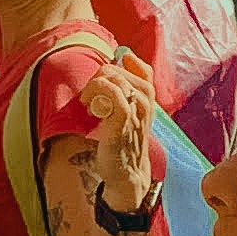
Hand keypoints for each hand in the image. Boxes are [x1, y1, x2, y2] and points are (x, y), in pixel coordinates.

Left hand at [86, 60, 161, 216]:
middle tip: (89, 95)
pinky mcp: (123, 123)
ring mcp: (137, 113)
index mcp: (149, 100)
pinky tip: (89, 107)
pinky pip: (114, 94)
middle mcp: (147, 103)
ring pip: (117, 79)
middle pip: (122, 69)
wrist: (127, 176)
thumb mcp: (130, 116)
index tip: (103, 81)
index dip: (121, 66)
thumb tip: (120, 59)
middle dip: (99, 77)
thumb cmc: (124, 144)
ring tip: (87, 102)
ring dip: (94, 86)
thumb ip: (126, 92)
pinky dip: (98, 93)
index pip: (143, 69)